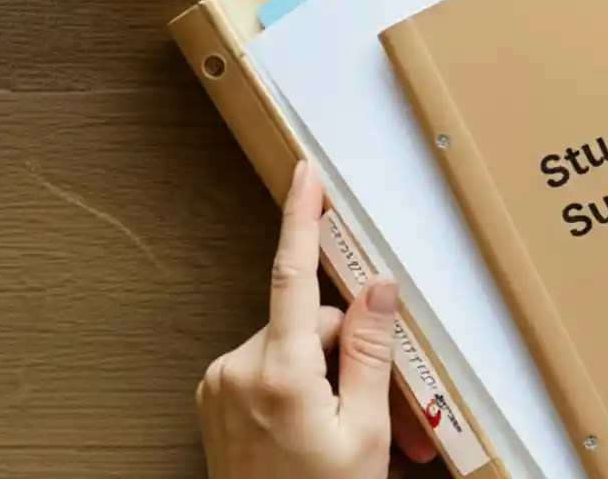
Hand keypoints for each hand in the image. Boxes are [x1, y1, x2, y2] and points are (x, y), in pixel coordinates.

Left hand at [196, 161, 436, 478]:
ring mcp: (221, 386)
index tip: (305, 176)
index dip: (302, 217)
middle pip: (313, 324)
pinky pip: (272, 368)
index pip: (292, 274)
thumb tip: (377, 288)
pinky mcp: (217, 399)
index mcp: (279, 373)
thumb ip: (371, 350)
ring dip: (330, 376)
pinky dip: (302, 385)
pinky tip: (320, 424)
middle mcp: (239, 370)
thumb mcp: (366, 431)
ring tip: (354, 429)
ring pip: (295, 347)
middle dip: (354, 355)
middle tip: (390, 408)